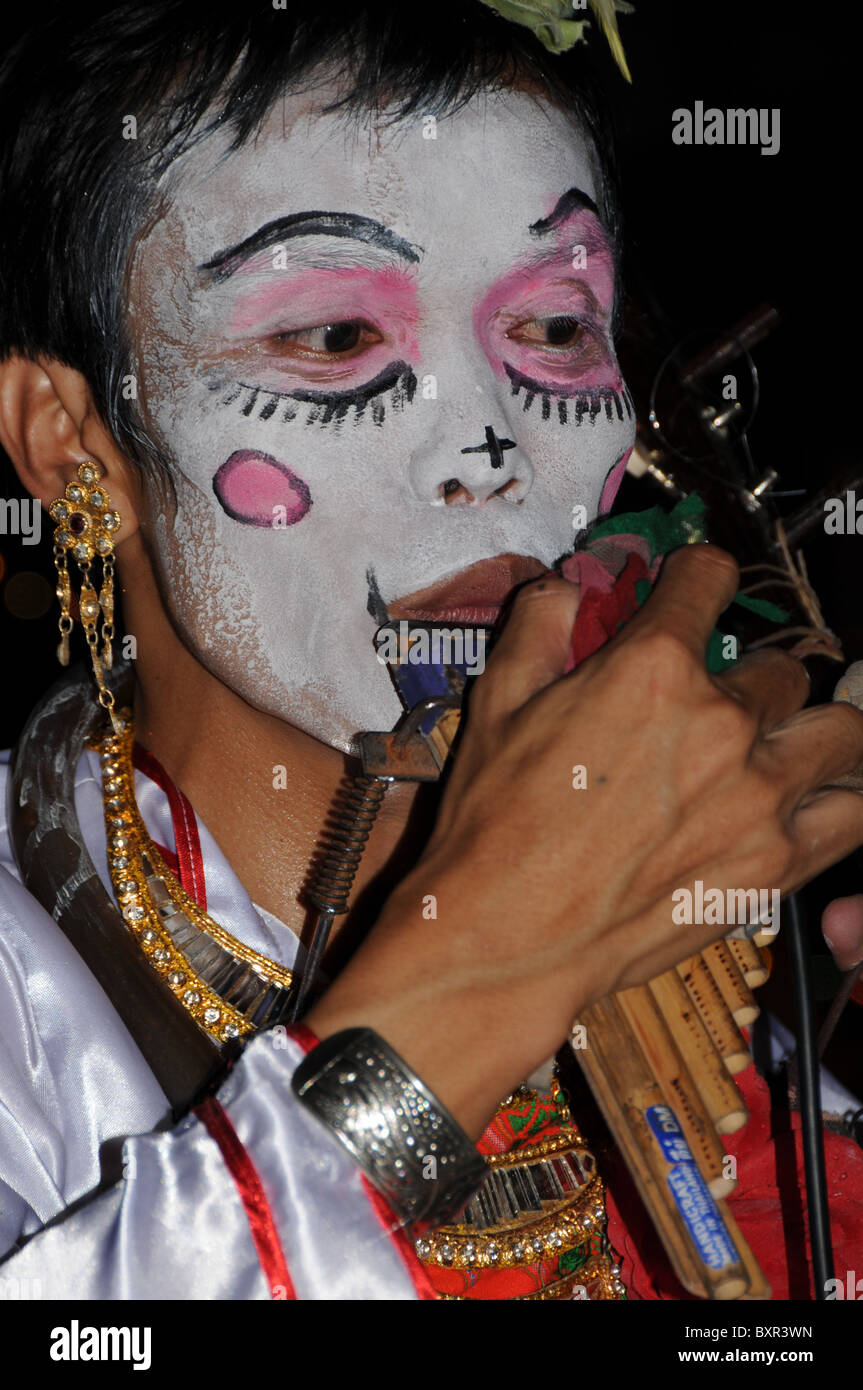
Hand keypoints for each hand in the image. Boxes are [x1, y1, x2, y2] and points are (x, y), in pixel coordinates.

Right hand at [307, 545, 862, 1135]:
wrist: (507, 938)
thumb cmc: (496, 831)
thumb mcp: (496, 705)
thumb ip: (538, 628)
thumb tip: (561, 593)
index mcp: (652, 670)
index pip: (708, 580)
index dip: (696, 573)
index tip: (694, 584)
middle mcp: (720, 724)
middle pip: (782, 666)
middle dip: (753, 674)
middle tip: (726, 699)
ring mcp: (759, 797)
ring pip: (844, 731)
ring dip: (818, 727)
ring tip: (792, 741)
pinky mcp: (776, 864)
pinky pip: (853, 816)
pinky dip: (843, 799)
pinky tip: (817, 796)